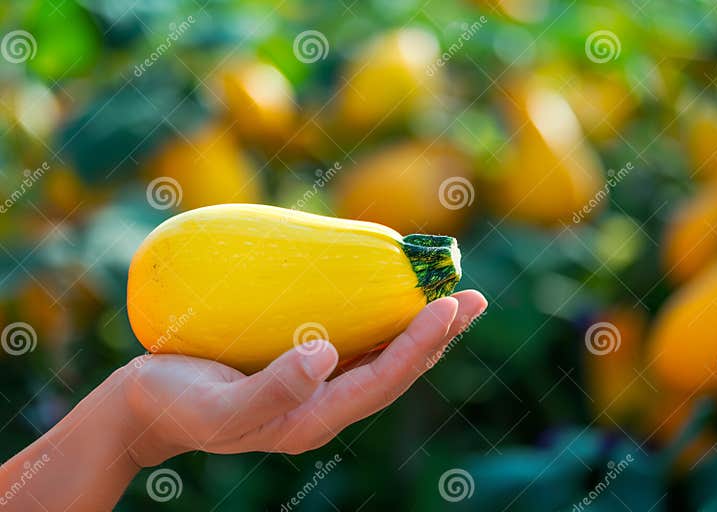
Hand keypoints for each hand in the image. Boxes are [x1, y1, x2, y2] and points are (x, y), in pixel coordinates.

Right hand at [117, 290, 486, 466]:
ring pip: (379, 355)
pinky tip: (387, 297)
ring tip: (449, 294)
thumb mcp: (218, 407)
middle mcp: (324, 405)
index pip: (382, 381)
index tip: (448, 305)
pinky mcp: (300, 367)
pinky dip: (380, 319)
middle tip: (472, 296)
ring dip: (416, 326)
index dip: (419, 345)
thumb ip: (271, 390)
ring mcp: (314, 387)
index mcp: (313, 420)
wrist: (145, 408)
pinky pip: (353, 343)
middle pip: (395, 370)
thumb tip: (324, 354)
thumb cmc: (176, 404)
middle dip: (436, 336)